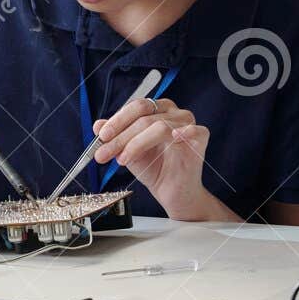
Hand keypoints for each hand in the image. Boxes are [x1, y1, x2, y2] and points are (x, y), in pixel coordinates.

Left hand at [92, 98, 213, 217]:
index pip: (137, 107)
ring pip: (160, 127)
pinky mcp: (201, 139)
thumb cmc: (154, 169)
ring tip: (123, 160)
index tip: (102, 136)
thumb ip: (115, 137)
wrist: (172, 192)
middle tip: (104, 153)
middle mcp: (175, 113)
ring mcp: (189, 125)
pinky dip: (184, 132)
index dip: (118, 120)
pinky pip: (195, 131)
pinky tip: (173, 137)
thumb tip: (98, 125)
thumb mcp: (128, 152)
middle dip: (121, 136)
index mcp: (158, 110)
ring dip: (136, 144)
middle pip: (145, 117)